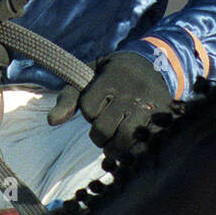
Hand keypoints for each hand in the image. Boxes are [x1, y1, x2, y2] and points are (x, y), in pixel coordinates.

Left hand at [46, 50, 173, 155]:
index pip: (88, 108)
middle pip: (102, 128)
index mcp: (112, 78)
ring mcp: (149, 106)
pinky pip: (143, 145)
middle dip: (99, 133)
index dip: (89, 111)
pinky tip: (132, 144)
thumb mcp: (88, 76)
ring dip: (114, 147)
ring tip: (114, 142)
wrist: (154, 64)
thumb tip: (52, 121)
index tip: (98, 105)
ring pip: (123, 140)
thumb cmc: (113, 75)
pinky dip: (133, 150)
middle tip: (105, 129)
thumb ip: (68, 97)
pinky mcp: (163, 118)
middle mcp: (132, 91)